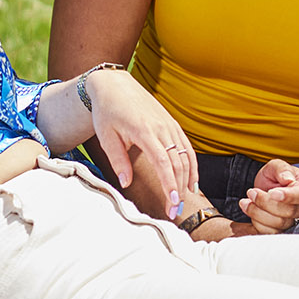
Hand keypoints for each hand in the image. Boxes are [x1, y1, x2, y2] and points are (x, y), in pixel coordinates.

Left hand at [83, 70, 199, 224]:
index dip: (169, 184)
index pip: (163, 162)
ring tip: (184, 201)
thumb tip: (127, 183)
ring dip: (187, 180)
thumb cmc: (107, 111)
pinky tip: (192, 181)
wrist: (115, 86)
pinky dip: (192, 165)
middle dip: (178, 190)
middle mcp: (161, 127)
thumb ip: (118, 160)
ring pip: (185, 156)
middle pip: (177, 163)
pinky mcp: (172, 124)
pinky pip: (187, 147)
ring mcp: (169, 125)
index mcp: (144, 131)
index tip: (172, 202)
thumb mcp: (107, 137)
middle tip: (174, 212)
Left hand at [235, 161, 298, 235]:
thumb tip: (287, 179)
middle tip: (250, 192)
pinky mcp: (286, 231)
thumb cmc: (279, 176)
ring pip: (280, 224)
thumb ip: (282, 169)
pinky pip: (272, 232)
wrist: (276, 188)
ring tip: (245, 202)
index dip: (286, 196)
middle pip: (289, 211)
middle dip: (266, 203)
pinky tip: (251, 211)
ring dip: (258, 213)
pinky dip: (258, 222)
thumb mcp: (277, 166)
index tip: (271, 192)